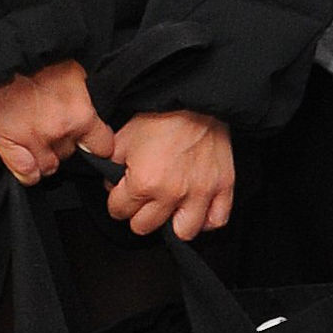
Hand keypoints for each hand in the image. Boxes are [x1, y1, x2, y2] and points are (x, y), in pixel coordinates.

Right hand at [0, 60, 106, 183]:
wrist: (7, 53)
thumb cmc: (42, 59)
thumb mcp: (78, 76)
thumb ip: (86, 102)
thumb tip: (94, 116)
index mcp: (81, 115)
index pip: (102, 147)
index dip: (97, 146)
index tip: (91, 143)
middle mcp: (59, 132)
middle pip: (71, 154)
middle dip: (64, 144)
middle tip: (53, 128)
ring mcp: (32, 140)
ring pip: (49, 166)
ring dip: (46, 157)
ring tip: (38, 140)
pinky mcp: (6, 143)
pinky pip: (25, 173)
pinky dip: (28, 170)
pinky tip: (27, 160)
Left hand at [103, 110, 234, 239]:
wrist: (195, 99)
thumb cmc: (161, 115)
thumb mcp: (122, 138)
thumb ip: (109, 165)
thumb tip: (111, 182)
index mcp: (144, 182)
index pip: (118, 211)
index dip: (116, 199)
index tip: (122, 191)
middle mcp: (172, 194)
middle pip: (144, 227)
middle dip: (138, 213)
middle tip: (143, 198)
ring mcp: (200, 193)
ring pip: (183, 232)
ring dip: (172, 222)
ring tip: (170, 209)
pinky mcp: (223, 187)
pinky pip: (216, 220)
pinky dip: (206, 220)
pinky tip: (196, 210)